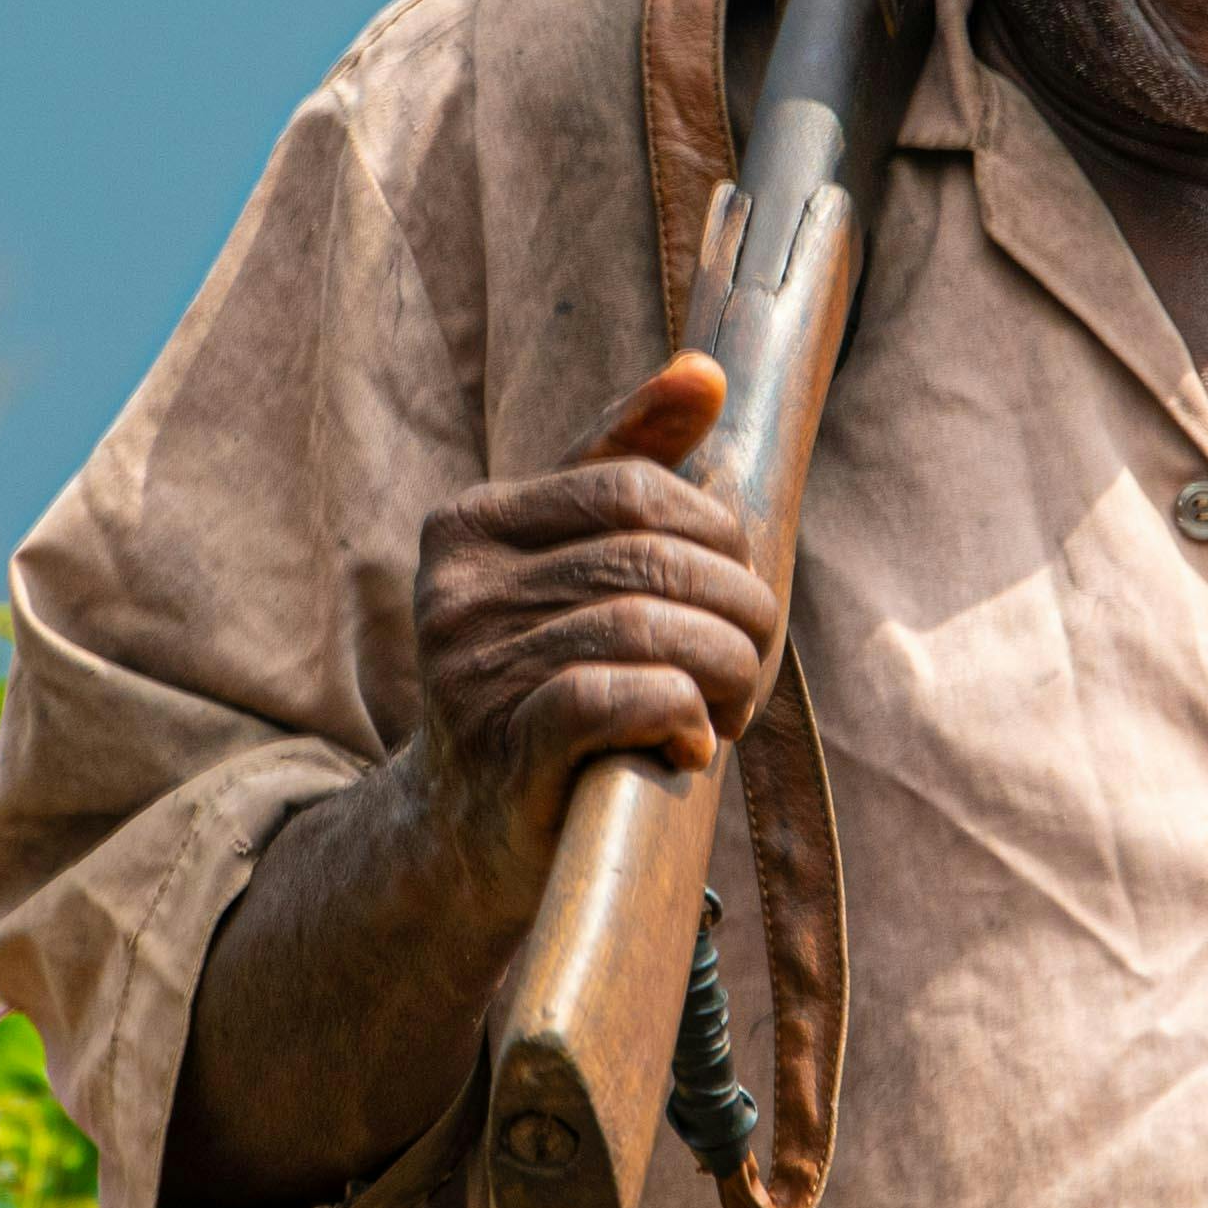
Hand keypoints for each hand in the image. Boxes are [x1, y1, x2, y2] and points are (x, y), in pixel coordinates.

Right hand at [408, 355, 782, 914]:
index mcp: (470, 526)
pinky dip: (680, 713)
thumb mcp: (568, 567)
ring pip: (648, 630)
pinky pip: (616, 698)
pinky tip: (690, 745)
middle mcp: (456, 591)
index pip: (632, 488)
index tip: (732, 593)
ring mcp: (471, 673)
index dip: (715, 537)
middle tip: (750, 665)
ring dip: (724, 673)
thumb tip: (703, 375)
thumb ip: (624, 468)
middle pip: (652, 560)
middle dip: (736, 612)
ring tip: (729, 708)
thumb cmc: (541, 682)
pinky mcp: (500, 755)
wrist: (466, 832)